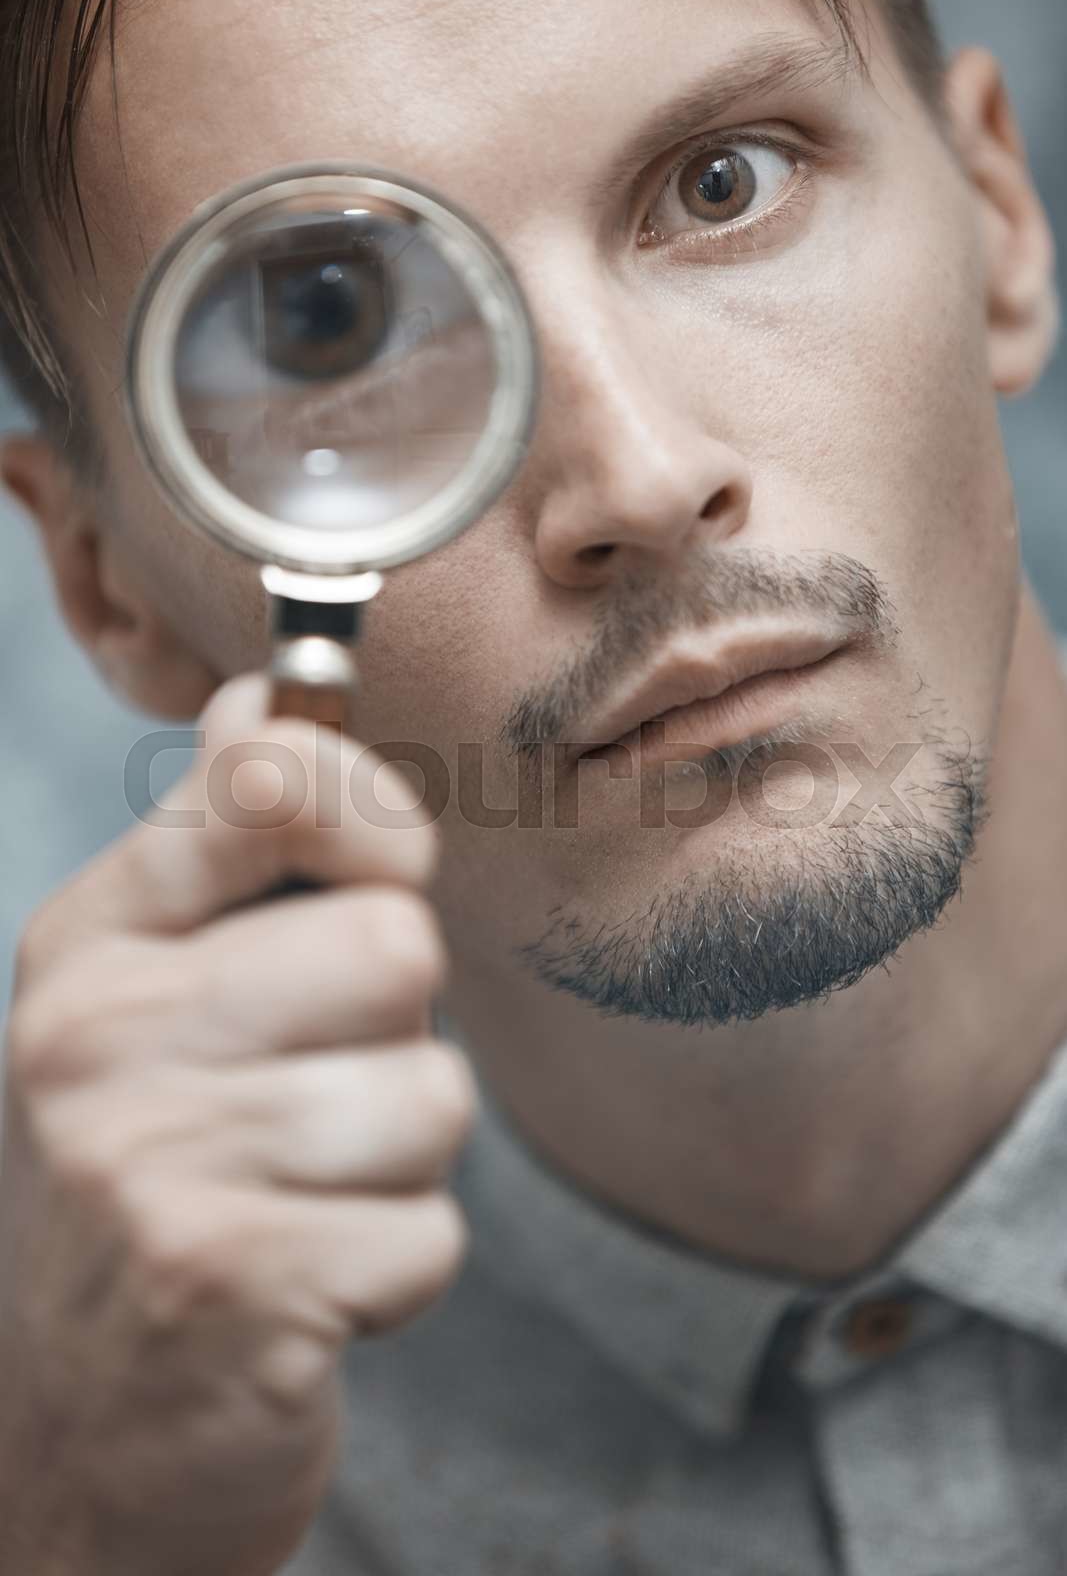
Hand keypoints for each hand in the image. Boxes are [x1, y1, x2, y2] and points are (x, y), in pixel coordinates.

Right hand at [0, 674, 476, 1575]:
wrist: (81, 1422)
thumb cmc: (151, 1171)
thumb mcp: (147, 995)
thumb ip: (220, 841)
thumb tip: (268, 684)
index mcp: (90, 942)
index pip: (266, 778)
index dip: (373, 812)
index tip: (383, 864)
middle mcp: (99, 1039)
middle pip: (394, 945)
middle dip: (393, 1031)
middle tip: (309, 1094)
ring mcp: (152, 1167)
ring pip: (430, 1095)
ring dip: (398, 1162)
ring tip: (300, 1195)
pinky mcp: (232, 1289)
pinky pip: (431, 1235)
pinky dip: (396, 1271)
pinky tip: (306, 1284)